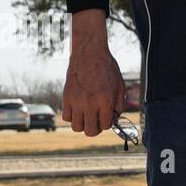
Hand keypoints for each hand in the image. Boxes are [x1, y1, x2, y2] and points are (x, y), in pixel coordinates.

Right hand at [63, 10, 126, 136]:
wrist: (90, 54)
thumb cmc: (107, 69)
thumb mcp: (119, 85)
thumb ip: (119, 104)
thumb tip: (114, 119)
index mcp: (106, 100)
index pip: (105, 125)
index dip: (107, 123)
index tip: (107, 117)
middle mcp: (90, 103)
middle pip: (90, 131)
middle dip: (95, 128)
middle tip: (97, 120)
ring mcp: (76, 101)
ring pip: (76, 127)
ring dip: (83, 124)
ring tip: (88, 115)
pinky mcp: (66, 98)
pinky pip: (66, 117)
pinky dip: (72, 116)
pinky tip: (78, 108)